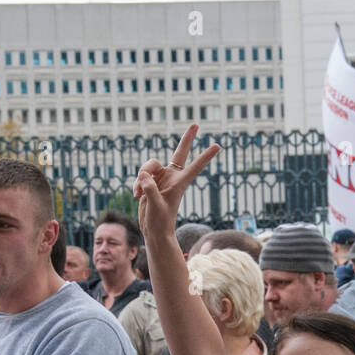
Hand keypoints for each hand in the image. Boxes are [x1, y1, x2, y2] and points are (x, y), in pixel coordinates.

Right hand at [133, 124, 219, 238]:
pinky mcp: (149, 182)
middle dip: (186, 139)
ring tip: (139, 194)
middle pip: (179, 152)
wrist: (153, 230)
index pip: (195, 167)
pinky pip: (140, 175)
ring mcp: (160, 178)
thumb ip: (150, 188)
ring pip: (149, 165)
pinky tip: (136, 196)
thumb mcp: (155, 206)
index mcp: (179, 183)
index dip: (205, 156)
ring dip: (141, 176)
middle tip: (196, 124)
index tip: (218, 146)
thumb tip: (143, 175)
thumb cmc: (160, 221)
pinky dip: (136, 184)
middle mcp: (172, 177)